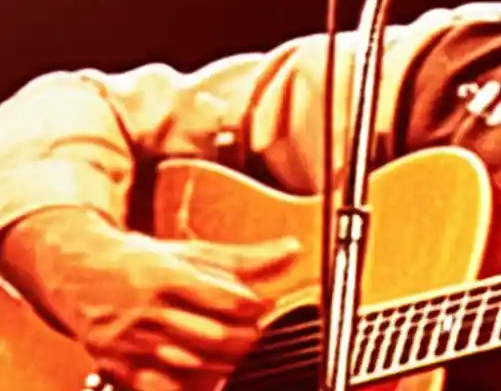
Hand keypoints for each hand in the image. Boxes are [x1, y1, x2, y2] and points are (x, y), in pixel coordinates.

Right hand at [1, 208, 298, 390]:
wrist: (78, 275)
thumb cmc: (143, 264)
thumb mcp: (193, 254)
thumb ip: (246, 260)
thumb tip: (292, 251)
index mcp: (166, 277)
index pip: (228, 300)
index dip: (255, 307)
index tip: (265, 305)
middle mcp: (146, 312)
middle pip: (216, 337)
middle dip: (245, 338)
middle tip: (254, 332)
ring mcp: (131, 344)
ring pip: (195, 366)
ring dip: (225, 364)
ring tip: (234, 352)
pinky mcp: (120, 370)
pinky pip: (165, 389)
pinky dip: (192, 386)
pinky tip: (205, 377)